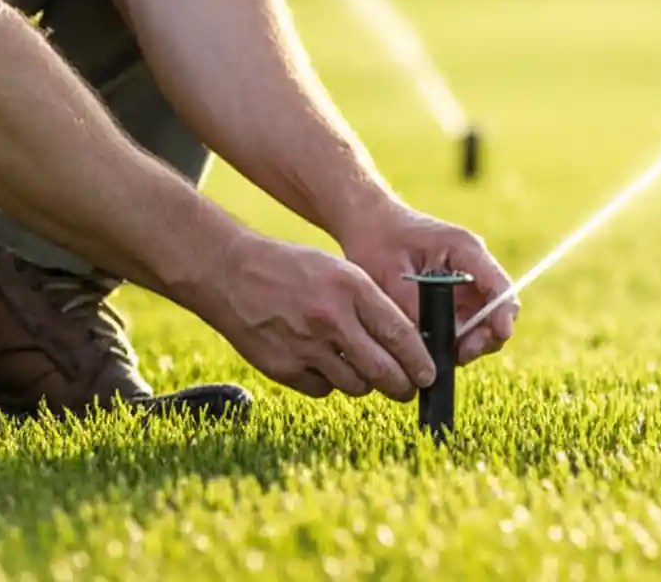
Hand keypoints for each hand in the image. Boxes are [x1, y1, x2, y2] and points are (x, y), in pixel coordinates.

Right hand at [205, 234, 434, 400]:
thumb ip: (372, 304)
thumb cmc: (294, 270)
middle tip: (408, 388)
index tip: (429, 374)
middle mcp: (331, 319)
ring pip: (356, 385)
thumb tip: (406, 344)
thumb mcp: (340, 271)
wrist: (232, 274)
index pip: (400, 335)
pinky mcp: (284, 368)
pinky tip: (322, 363)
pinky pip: (322, 389)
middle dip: (403, 387)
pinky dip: (329, 382)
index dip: (420, 361)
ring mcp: (306, 347)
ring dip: (366, 383)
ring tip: (362, 369)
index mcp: (351, 289)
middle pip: (383, 371)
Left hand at [339, 204, 518, 365]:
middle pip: (499, 309)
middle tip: (462, 353)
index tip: (501, 333)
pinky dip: (457, 340)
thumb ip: (412, 308)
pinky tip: (436, 349)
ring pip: (485, 322)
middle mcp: (473, 266)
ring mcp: (466, 283)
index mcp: (464, 249)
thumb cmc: (377, 240)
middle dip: (487, 335)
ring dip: (471, 341)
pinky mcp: (454, 297)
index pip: (498, 284)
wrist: (368, 224)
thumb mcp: (388, 273)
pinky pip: (466, 324)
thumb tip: (427, 346)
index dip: (503, 312)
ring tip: (446, 354)